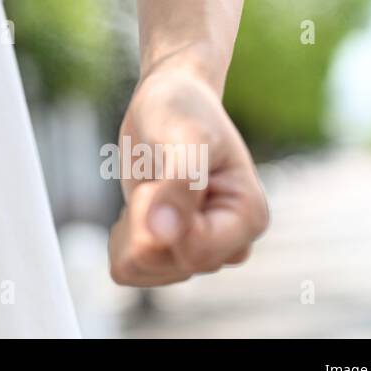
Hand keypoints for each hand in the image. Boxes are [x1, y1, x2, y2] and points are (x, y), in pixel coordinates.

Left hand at [108, 67, 268, 284]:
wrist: (168, 100)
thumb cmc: (185, 110)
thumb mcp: (185, 136)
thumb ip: (179, 184)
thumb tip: (162, 235)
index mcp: (249, 218)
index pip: (196, 253)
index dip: (163, 218)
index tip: (165, 176)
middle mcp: (229, 243)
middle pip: (168, 263)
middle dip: (147, 218)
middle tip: (158, 176)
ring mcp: (198, 249)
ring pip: (146, 268)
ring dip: (134, 225)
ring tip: (152, 187)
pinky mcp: (169, 250)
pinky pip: (130, 269)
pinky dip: (122, 238)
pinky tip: (138, 207)